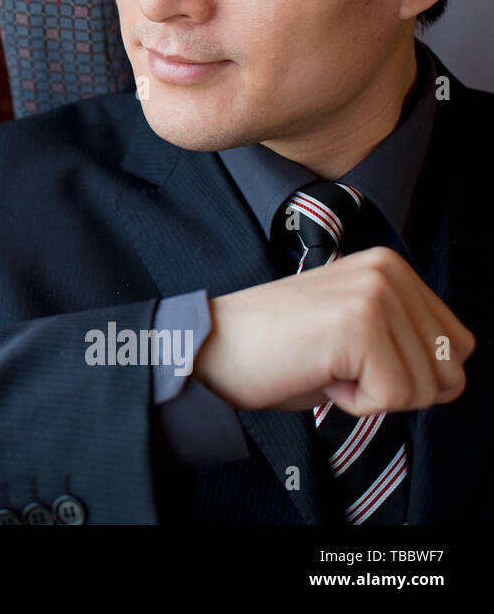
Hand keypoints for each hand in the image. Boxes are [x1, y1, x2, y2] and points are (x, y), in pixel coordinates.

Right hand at [192, 246, 474, 413]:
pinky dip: (355, 403)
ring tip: (324, 366)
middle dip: (398, 386)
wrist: (211, 349)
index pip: (458, 345)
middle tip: (338, 365)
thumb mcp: (356, 335)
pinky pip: (393, 397)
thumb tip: (454, 380)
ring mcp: (375, 295)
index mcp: (390, 266)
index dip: (410, 372)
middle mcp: (388, 271)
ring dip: (374, 395)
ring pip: (426, 387)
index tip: (352, 357)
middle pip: (450, 368)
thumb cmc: (277, 350)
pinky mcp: (359, 326)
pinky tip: (318, 374)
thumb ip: (407, 342)